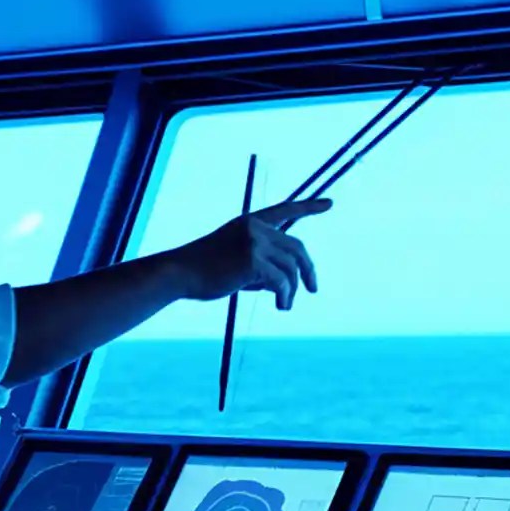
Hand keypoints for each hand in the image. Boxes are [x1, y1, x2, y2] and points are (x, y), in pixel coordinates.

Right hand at [166, 197, 332, 308]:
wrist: (179, 273)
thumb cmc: (202, 271)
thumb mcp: (234, 261)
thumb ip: (259, 264)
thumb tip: (285, 284)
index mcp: (249, 222)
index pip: (285, 210)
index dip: (309, 207)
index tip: (330, 204)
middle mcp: (255, 228)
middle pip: (297, 247)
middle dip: (308, 269)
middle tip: (314, 289)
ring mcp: (254, 243)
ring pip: (291, 268)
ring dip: (293, 290)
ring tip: (285, 306)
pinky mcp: (253, 261)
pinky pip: (282, 282)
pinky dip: (285, 296)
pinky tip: (281, 306)